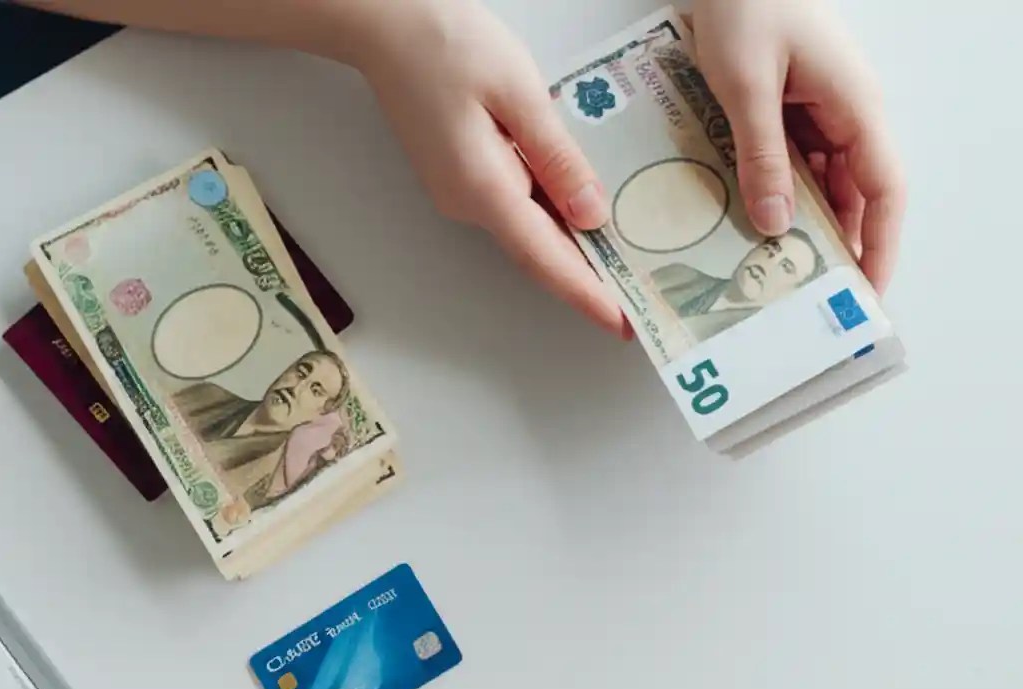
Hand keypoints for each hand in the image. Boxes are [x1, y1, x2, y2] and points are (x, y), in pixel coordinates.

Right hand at [331, 0, 627, 336]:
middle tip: (641, 302)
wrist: (382, 22)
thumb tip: (591, 213)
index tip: (621, 325)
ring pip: (529, 228)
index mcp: (482, 186)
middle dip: (589, 280)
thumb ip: (557, 156)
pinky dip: (553, 217)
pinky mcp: (461, 173)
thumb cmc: (445, 42)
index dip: (586, 294)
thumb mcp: (516, 91)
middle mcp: (467, 201)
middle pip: (539, 251)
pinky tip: (583, 211)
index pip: (544, 257)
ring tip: (626, 263)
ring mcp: (460, 190)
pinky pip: (516, 205)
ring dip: (574, 249)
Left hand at [690, 0, 906, 292]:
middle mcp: (846, 112)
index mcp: (855, 107)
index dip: (881, 246)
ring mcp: (819, 107)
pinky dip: (775, 188)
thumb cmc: (748, 4)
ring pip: (819, 180)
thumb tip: (775, 223)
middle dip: (835, 245)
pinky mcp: (790, 103)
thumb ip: (761, 155)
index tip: (868, 293)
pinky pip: (792, 158)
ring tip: (774, 270)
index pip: (884, 192)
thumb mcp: (747, 85)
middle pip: (852, 194)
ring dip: (799, 220)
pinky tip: (749, 217)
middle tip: (807, 297)